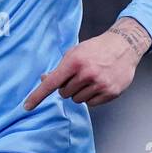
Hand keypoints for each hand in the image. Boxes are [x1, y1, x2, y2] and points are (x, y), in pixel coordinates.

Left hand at [22, 18, 151, 110]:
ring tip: (90, 78)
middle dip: (68, 87)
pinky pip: (91, 103)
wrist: (124, 46)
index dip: (37, 96)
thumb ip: (59, 68)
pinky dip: (92, 97)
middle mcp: (87, 74)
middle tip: (79, 76)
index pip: (51, 83)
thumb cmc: (96, 49)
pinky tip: (99, 84)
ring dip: (80, 92)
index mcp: (75, 62)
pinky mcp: (110, 92)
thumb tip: (44, 80)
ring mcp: (100, 84)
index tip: (27, 106)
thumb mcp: (75, 53)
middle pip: (64, 94)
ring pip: (77, 100)